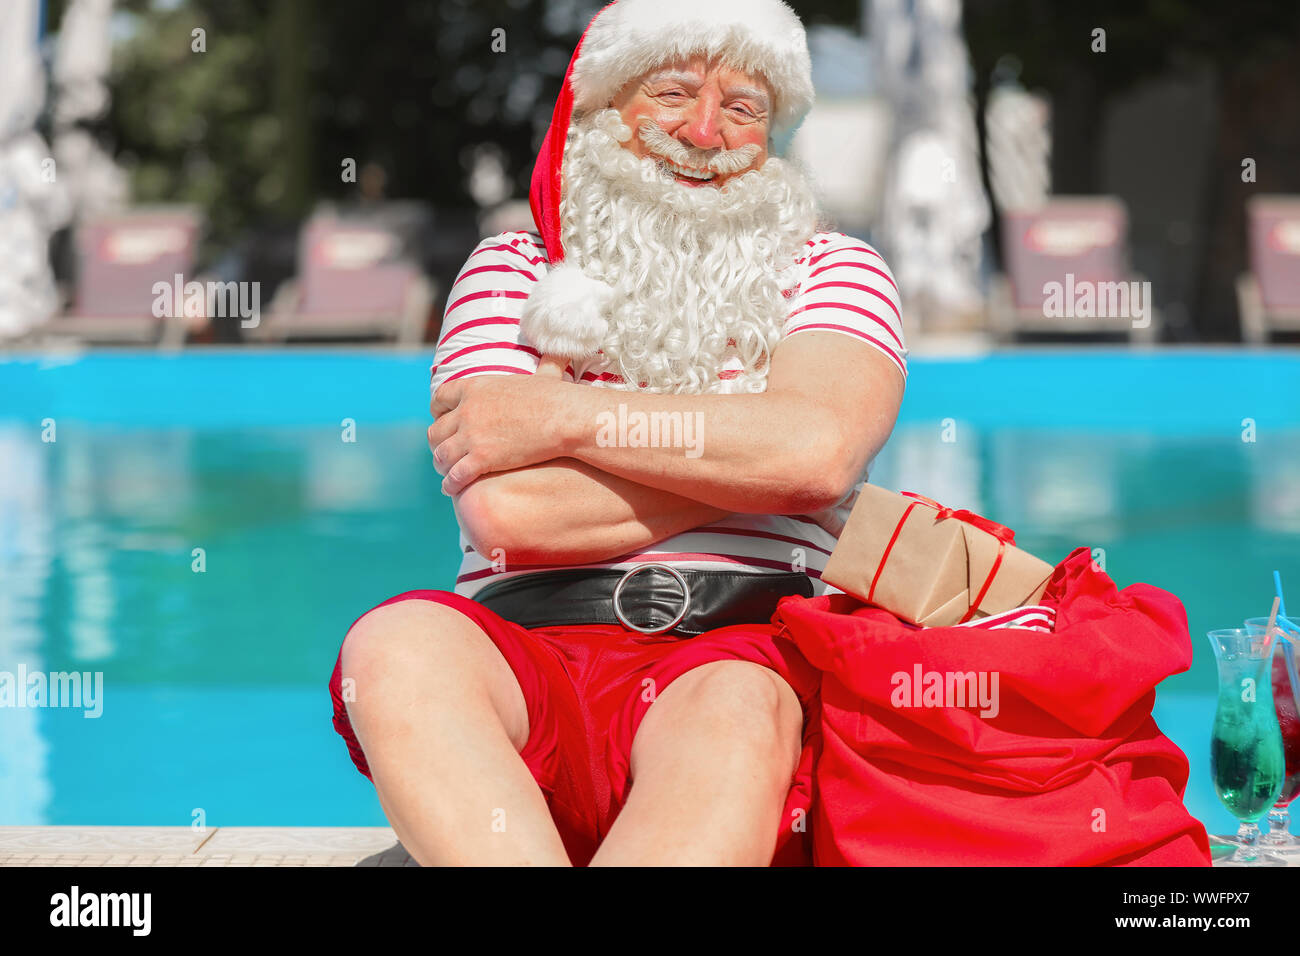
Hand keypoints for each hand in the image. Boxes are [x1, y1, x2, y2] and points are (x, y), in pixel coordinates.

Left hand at [429, 365, 573, 495]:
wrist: (564, 419)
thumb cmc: (558, 397)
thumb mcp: (543, 374)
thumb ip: (544, 363)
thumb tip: (559, 352)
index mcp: (475, 387)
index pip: (440, 398)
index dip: (437, 411)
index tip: (441, 419)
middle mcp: (467, 411)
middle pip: (436, 430)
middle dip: (437, 442)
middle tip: (443, 450)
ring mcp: (472, 436)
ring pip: (441, 455)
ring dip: (441, 465)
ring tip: (446, 472)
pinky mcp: (481, 459)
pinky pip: (455, 475)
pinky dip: (451, 484)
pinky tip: (452, 489)